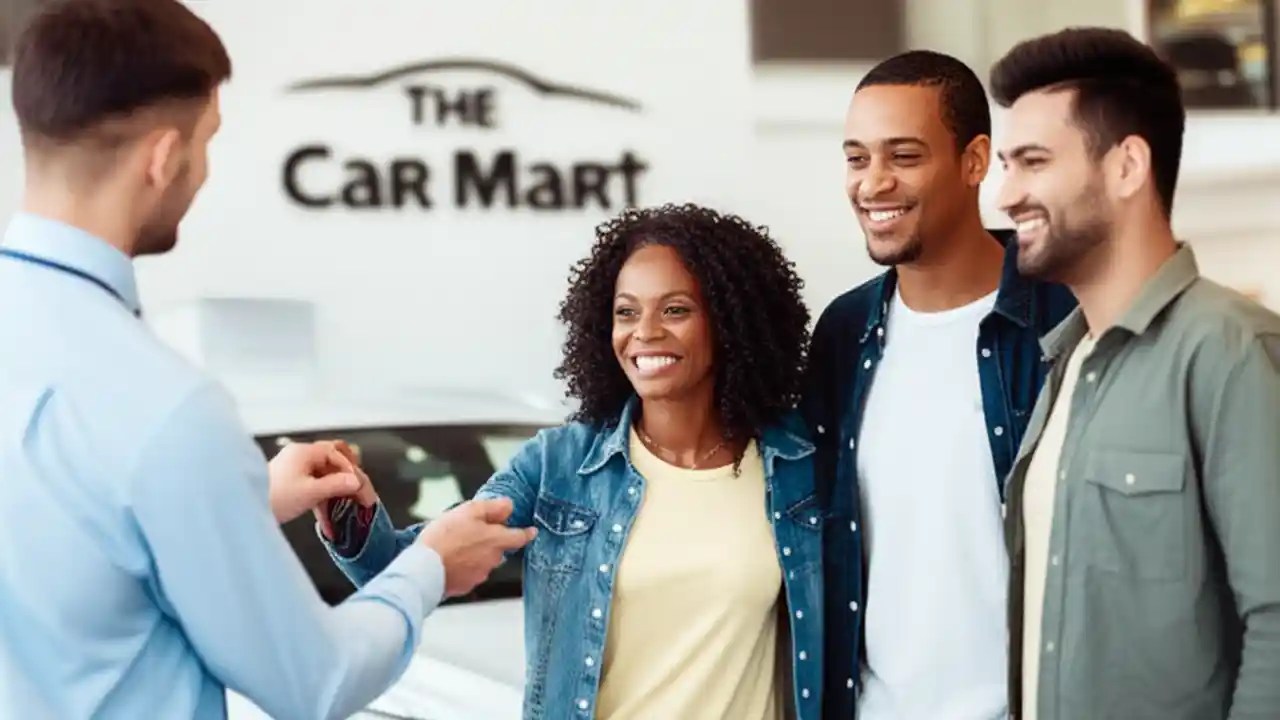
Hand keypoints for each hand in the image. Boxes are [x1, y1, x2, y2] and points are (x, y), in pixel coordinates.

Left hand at [267, 441, 361, 523]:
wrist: (242, 509)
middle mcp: (300, 456)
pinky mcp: (290, 484)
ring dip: (337, 495)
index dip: (352, 471)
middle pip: (334, 462)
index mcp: (305, 452)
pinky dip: (324, 502)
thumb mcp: (310, 493)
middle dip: (348, 481)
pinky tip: (329, 524)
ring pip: (326, 477)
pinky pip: (314, 488)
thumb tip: (356, 481)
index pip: (338, 454)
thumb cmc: (274, 498)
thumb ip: (336, 485)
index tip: (361, 490)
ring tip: (348, 512)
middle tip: (360, 496)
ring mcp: (294, 469)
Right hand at [419, 497, 537, 596]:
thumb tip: (508, 506)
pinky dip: (463, 566)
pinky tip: (449, 560)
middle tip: (470, 532)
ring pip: (483, 561)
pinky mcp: (465, 585)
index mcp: (496, 541)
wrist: (424, 568)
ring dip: (475, 554)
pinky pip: (469, 573)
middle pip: (498, 548)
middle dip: (490, 541)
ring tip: (454, 545)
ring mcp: (479, 575)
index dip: (526, 533)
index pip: (519, 537)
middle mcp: (492, 560)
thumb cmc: (444, 538)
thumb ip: (492, 508)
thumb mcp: (468, 512)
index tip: (532, 531)